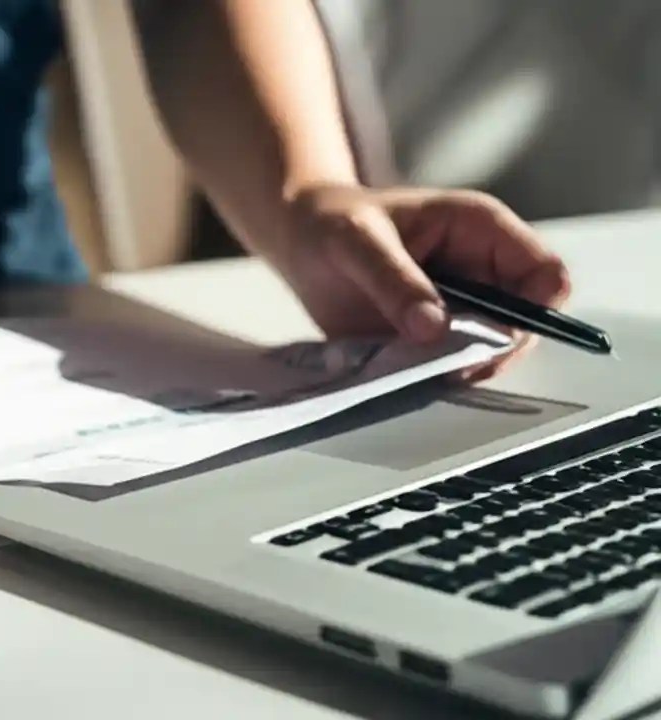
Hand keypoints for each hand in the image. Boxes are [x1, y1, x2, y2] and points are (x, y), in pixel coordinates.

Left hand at [273, 183, 570, 380]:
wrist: (302, 241)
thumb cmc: (334, 223)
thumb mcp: (358, 241)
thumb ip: (395, 281)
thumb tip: (434, 330)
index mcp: (483, 231)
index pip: (545, 275)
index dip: (536, 311)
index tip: (491, 336)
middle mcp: (485, 273)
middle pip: (526, 327)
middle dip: (493, 350)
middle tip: (443, 361)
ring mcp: (463, 310)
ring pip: (493, 354)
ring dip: (462, 368)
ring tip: (413, 362)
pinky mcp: (437, 339)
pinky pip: (454, 368)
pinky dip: (436, 377)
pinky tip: (403, 370)